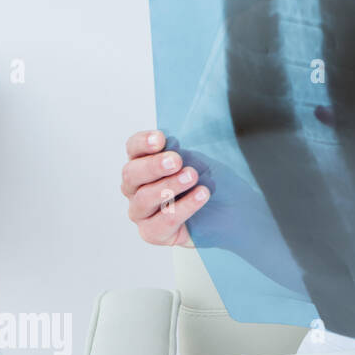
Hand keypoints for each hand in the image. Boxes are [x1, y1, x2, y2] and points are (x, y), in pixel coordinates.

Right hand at [121, 129, 208, 246]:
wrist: (223, 215)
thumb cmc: (205, 182)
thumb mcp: (200, 158)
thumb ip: (190, 145)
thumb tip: (198, 122)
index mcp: (142, 163)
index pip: (133, 148)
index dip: (143, 143)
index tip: (161, 138)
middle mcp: (135, 187)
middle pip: (132, 173)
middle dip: (154, 166)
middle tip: (176, 160)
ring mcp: (140, 211)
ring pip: (144, 198)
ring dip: (169, 186)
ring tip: (192, 177)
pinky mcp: (152, 232)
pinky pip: (161, 222)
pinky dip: (183, 208)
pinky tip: (201, 196)